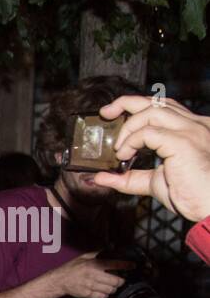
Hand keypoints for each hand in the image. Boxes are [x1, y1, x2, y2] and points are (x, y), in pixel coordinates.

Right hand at [51, 252, 131, 297]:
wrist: (59, 280)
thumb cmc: (71, 268)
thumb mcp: (83, 257)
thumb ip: (97, 254)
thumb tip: (110, 251)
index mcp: (93, 264)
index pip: (115, 264)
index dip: (126, 266)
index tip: (132, 266)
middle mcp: (93, 275)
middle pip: (115, 281)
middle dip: (120, 281)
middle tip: (120, 280)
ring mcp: (90, 286)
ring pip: (110, 290)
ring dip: (113, 289)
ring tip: (110, 286)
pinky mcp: (87, 294)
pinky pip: (102, 297)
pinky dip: (105, 295)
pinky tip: (102, 291)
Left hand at [94, 96, 209, 222]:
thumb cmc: (191, 195)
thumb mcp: (155, 183)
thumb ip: (130, 178)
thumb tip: (102, 177)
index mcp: (193, 129)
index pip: (164, 107)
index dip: (138, 106)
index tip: (115, 112)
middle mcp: (196, 124)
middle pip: (157, 102)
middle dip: (126, 102)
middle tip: (106, 113)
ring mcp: (191, 131)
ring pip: (151, 112)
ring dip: (128, 128)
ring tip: (118, 149)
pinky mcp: (183, 142)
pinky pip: (147, 132)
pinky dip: (130, 142)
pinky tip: (124, 155)